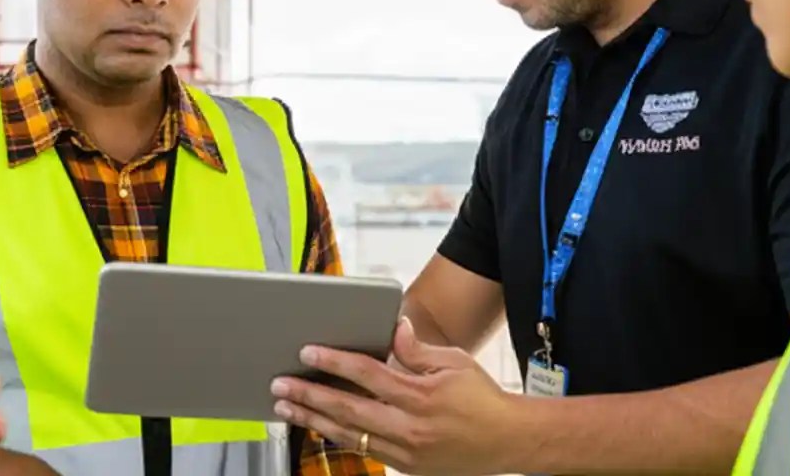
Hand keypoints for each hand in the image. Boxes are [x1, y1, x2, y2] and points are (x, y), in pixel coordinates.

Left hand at [270, 317, 514, 475]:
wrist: (510, 441)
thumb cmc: (483, 398)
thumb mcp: (453, 362)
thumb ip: (416, 349)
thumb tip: (393, 327)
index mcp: (419, 397)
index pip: (366, 375)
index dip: (334, 362)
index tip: (307, 353)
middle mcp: (408, 428)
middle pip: (347, 410)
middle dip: (308, 396)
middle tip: (279, 385)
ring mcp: (405, 453)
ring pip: (348, 435)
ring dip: (313, 420)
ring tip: (286, 408)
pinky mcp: (406, 467)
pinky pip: (364, 450)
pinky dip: (339, 436)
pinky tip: (320, 424)